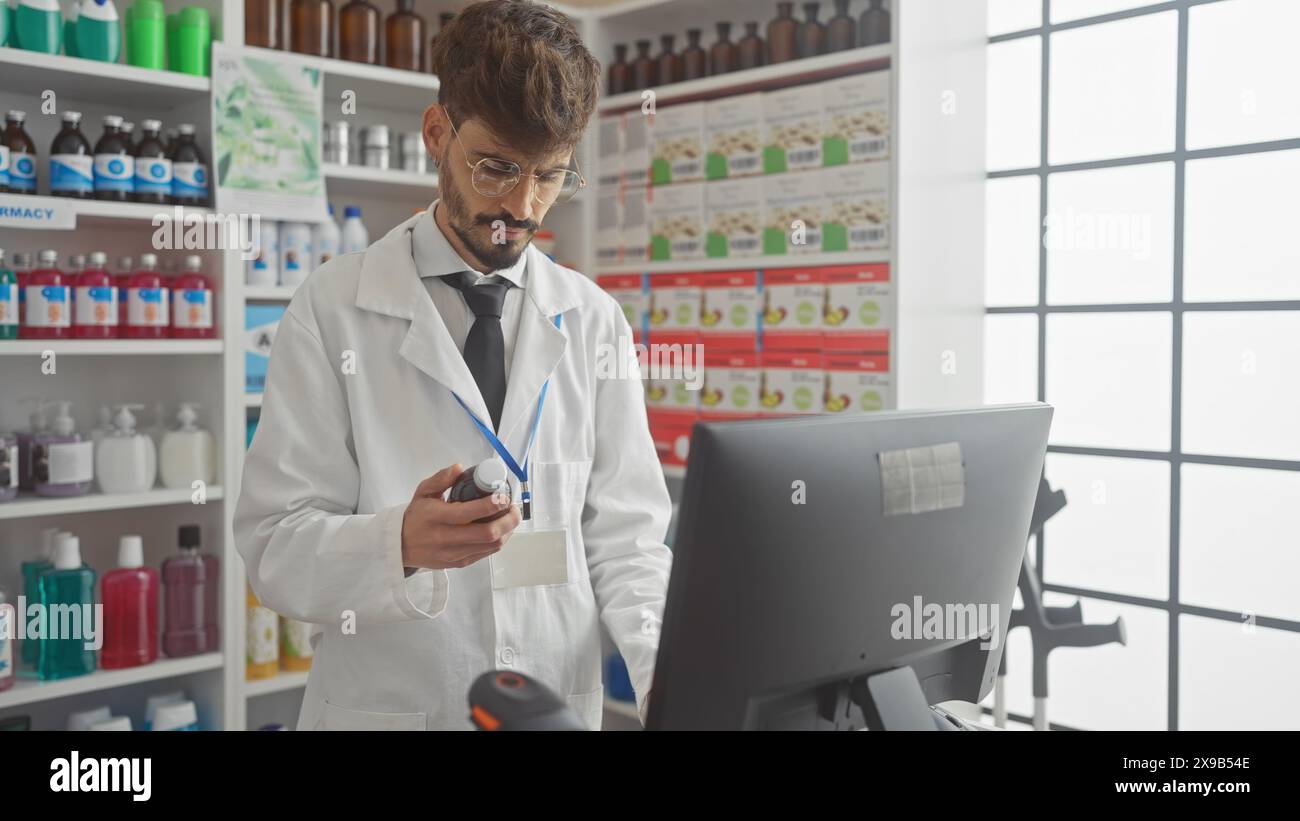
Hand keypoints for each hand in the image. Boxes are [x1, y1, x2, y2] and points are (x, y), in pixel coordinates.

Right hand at [401, 464, 520, 569]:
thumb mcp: (423, 492)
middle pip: (486, 533)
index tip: (503, 496)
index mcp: (436, 517)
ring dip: (507, 531)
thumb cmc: (416, 516)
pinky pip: (485, 554)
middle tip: (513, 508)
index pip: (468, 513)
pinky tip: (501, 529)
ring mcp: (453, 554)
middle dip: (508, 520)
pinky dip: (498, 541)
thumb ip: (441, 478)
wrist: (401, 545)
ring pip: (490, 546)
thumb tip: (460, 468)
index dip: (491, 505)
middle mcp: (444, 538)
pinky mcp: (458, 563)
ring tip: (510, 517)